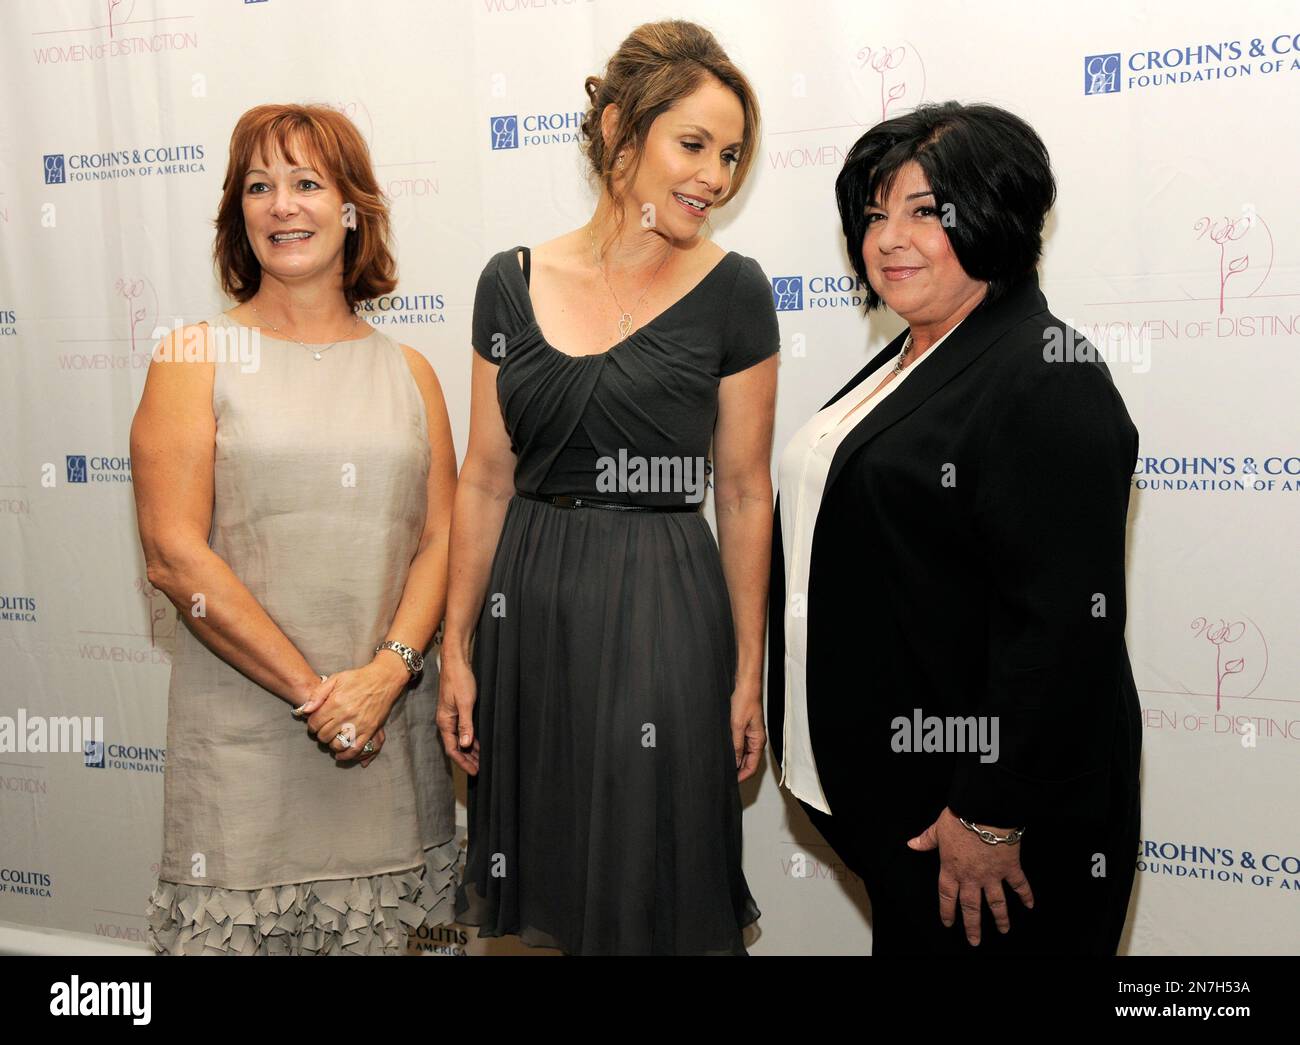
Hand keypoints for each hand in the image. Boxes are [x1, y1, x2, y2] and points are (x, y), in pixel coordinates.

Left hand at [300, 660, 404, 762]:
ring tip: (332, 738)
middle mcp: (346, 715)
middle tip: (324, 730)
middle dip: (320, 734)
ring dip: (331, 744)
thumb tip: (305, 710)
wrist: (383, 680)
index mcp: (335, 702)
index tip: (315, 723)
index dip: (312, 725)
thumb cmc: (358, 678)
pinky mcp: (370, 730)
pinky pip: (355, 748)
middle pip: (324, 735)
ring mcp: (359, 724)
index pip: (315, 723)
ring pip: (337, 745)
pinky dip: (346, 755)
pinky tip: (340, 755)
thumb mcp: (336, 679)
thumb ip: (318, 694)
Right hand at [437, 652, 479, 774]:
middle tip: (480, 769)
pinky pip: (462, 730)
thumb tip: (466, 745)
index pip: (452, 749)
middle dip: (468, 759)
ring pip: (460, 739)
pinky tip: (478, 743)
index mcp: (445, 722)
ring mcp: (450, 717)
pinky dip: (471, 739)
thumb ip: (466, 725)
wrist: (456, 662)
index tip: (474, 771)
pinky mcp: (456, 711)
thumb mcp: (466, 703)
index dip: (463, 762)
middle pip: (456, 746)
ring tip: (482, 760)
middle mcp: (446, 721)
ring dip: (470, 750)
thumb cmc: (459, 680)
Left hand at [730, 682, 764, 782]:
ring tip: (723, 765)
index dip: (742, 776)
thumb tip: (735, 762)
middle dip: (738, 770)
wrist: (745, 685)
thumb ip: (736, 745)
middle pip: (748, 762)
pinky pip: (739, 744)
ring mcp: (749, 734)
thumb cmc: (745, 701)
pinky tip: (724, 751)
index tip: (732, 782)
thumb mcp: (737, 726)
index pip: (753, 766)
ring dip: (735, 760)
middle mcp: (755, 739)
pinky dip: (733, 750)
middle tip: (725, 776)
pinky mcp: (743, 728)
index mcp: (758, 740)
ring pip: (743, 754)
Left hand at [907, 806, 1034, 945]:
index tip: (949, 923)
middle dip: (972, 925)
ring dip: (1000, 918)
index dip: (947, 911)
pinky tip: (1030, 905)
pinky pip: (1019, 885)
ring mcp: (992, 874)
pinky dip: (1026, 895)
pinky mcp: (1010, 867)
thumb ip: (926, 840)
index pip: (947, 895)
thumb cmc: (960, 818)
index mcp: (951, 868)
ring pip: (996, 902)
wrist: (984, 811)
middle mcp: (971, 877)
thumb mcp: (938, 828)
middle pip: (971, 906)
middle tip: (975, 941)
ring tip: (1003, 930)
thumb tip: (912, 844)